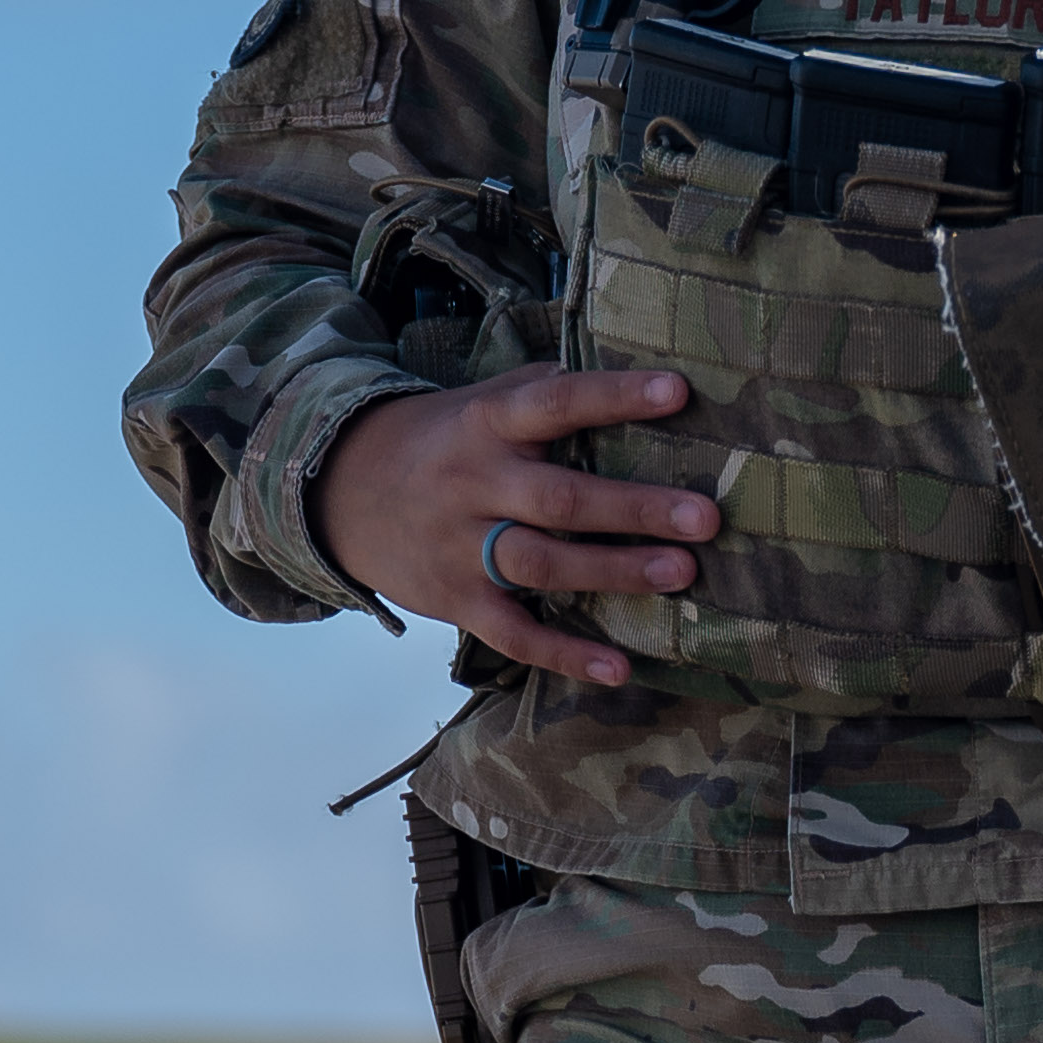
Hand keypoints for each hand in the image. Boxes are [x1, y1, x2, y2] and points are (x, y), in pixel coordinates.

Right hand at [308, 366, 720, 691]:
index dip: (614, 397)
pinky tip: (619, 667)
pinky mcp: (455, 601)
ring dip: (614, 571)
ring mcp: (461, 547)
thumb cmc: (443, 440)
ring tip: (682, 574)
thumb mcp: (481, 401)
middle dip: (635, 509)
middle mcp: (474, 484)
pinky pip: (513, 634)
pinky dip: (565, 655)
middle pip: (561, 499)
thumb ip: (546, 392)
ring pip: (543, 564)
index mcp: (488, 424)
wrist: (337, 491)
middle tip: (706, 518)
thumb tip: (632, 374)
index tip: (678, 393)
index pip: (556, 404)